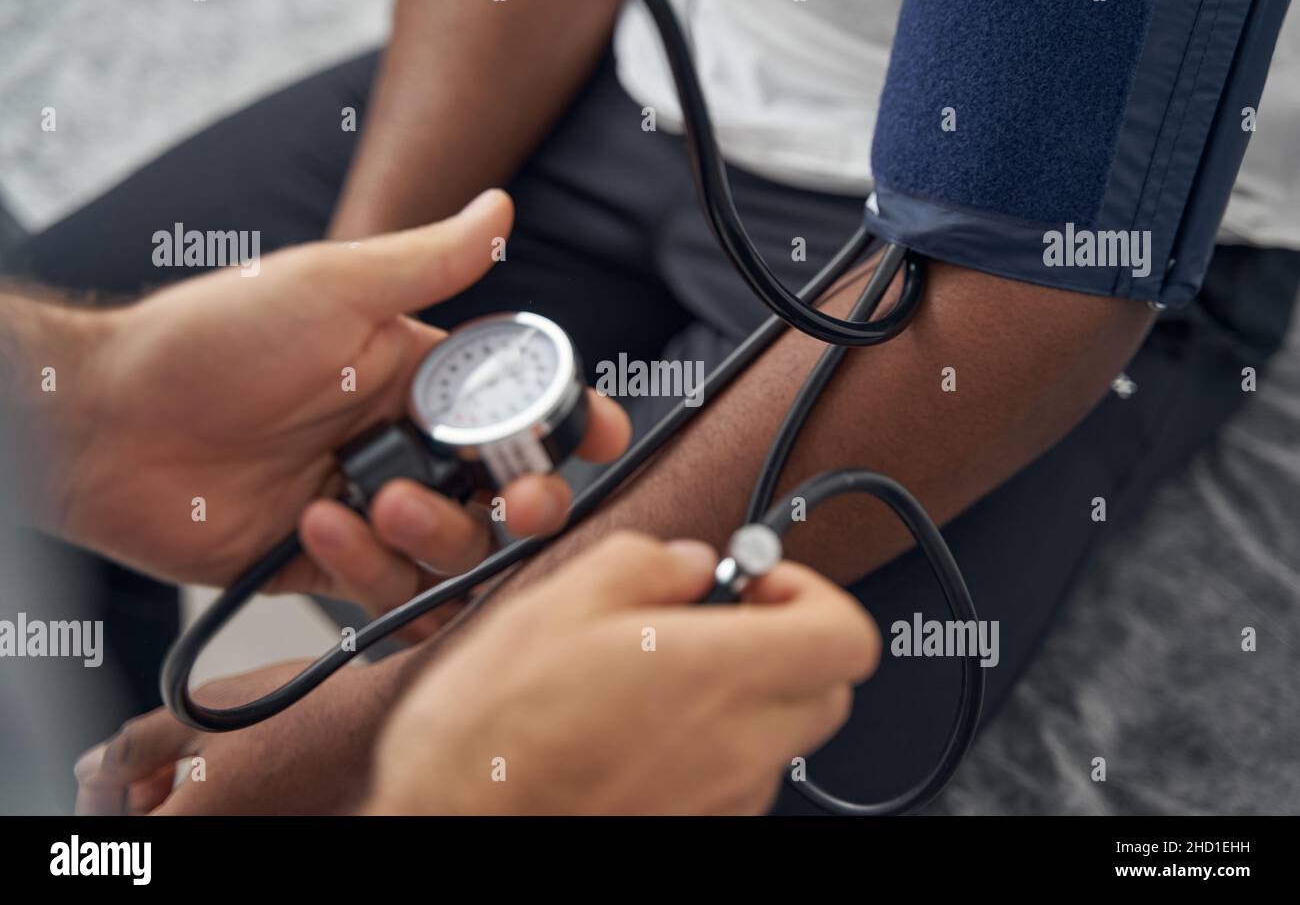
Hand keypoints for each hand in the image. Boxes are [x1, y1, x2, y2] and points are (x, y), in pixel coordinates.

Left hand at [43, 190, 629, 613]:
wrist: (107, 425)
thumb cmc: (212, 338)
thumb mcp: (331, 288)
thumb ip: (429, 261)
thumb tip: (500, 207)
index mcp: (419, 375)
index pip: (521, 404)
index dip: (571, 422)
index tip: (601, 436)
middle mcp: (407, 444)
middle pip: (509, 493)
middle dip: (527, 502)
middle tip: (515, 502)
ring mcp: (373, 508)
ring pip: (459, 552)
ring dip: (433, 535)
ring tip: (370, 503)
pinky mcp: (330, 566)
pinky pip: (393, 595)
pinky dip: (369, 574)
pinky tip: (316, 528)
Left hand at [74, 657, 395, 814]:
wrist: (382, 717)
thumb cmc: (310, 711)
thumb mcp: (202, 707)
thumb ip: (136, 743)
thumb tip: (98, 764)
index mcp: (195, 824)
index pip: (118, 837)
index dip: (102, 801)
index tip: (109, 774)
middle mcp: (229, 841)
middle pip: (157, 834)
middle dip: (143, 797)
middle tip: (156, 757)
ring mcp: (259, 835)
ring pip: (198, 823)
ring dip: (185, 796)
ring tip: (203, 751)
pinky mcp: (285, 826)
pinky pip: (236, 819)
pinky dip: (224, 799)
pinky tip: (238, 762)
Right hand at [365, 532, 880, 814]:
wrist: (452, 829)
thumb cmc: (492, 736)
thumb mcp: (558, 602)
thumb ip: (645, 562)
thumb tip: (685, 561)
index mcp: (718, 674)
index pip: (848, 635)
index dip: (810, 593)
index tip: (757, 583)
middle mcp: (737, 746)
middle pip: (826, 687)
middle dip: (784, 643)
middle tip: (716, 623)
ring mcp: (722, 800)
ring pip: (780, 736)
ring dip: (743, 699)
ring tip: (658, 680)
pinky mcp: (697, 832)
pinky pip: (735, 781)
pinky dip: (709, 749)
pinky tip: (639, 733)